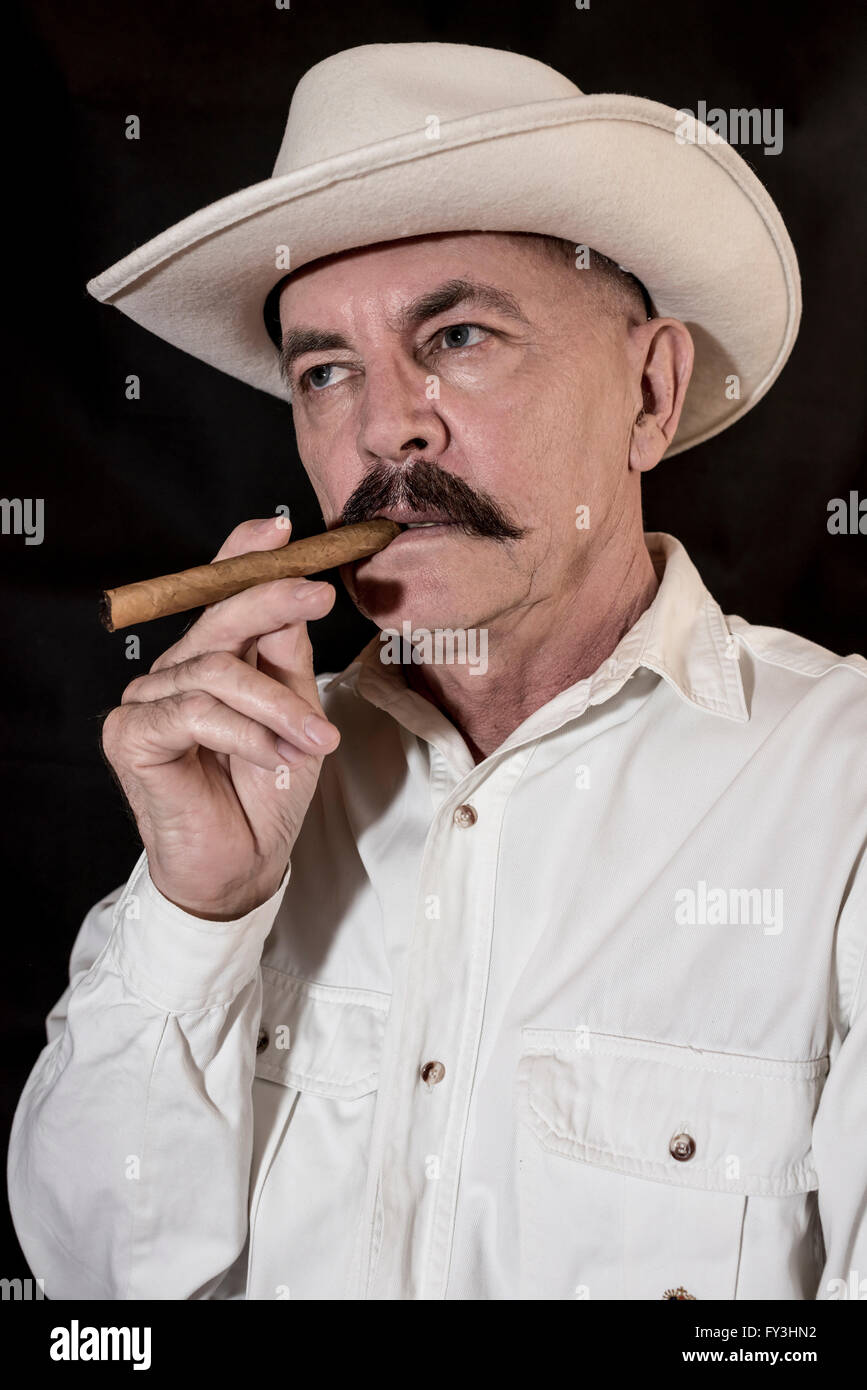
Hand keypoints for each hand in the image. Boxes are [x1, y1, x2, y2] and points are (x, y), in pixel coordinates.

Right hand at [101, 516, 339, 918]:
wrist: (243, 864)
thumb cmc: (265, 791)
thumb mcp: (294, 713)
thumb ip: (286, 656)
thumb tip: (295, 592)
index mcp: (210, 659)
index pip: (219, 595)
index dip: (243, 557)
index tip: (278, 528)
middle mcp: (172, 671)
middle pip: (218, 618)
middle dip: (272, 602)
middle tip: (321, 598)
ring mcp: (146, 701)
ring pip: (216, 672)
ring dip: (277, 707)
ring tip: (315, 742)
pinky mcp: (130, 735)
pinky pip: (196, 713)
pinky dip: (245, 733)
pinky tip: (272, 756)